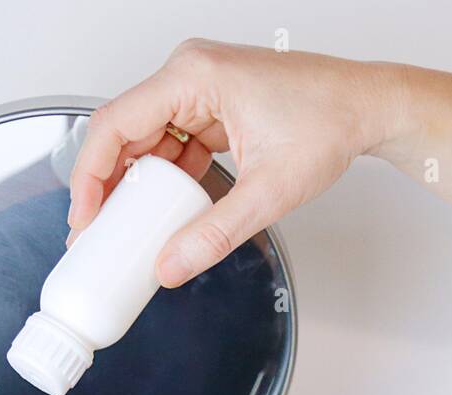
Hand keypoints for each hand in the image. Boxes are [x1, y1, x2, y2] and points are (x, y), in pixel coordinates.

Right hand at [66, 39, 406, 286]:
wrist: (368, 107)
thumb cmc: (331, 123)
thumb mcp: (269, 191)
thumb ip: (215, 233)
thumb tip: (171, 265)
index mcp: (194, 76)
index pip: (114, 125)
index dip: (89, 177)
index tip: (84, 219)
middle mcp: (189, 73)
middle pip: (122, 132)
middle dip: (105, 187)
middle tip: (95, 234)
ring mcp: (199, 87)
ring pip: (143, 139)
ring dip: (133, 185)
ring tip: (123, 230)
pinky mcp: (211, 104)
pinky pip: (170, 141)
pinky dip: (161, 178)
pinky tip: (158, 211)